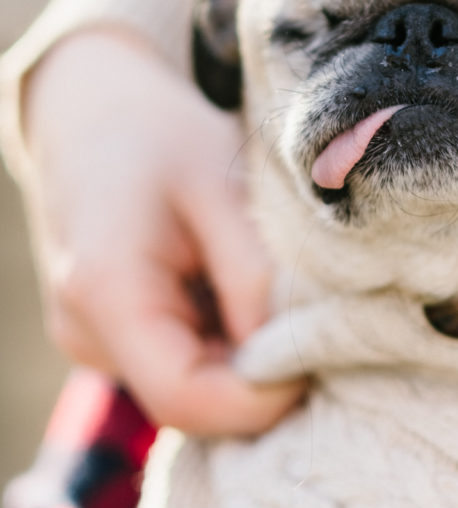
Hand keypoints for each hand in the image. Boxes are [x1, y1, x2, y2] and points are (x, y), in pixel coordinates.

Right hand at [19, 29, 303, 434]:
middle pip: (192, 401)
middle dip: (261, 374)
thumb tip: (293, 355)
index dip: (263, 397)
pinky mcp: (110, 338)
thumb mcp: (222, 185)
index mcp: (107, 294)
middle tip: (315, 313)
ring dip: (244, 353)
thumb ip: (256, 276)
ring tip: (265, 278)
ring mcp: (92, 342)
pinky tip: (235, 281)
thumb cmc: (161, 135)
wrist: (93, 107)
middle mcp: (87, 334)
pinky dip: (224, 338)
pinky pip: (182, 362)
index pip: (186, 399)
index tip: (321, 354)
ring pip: (192, 386)